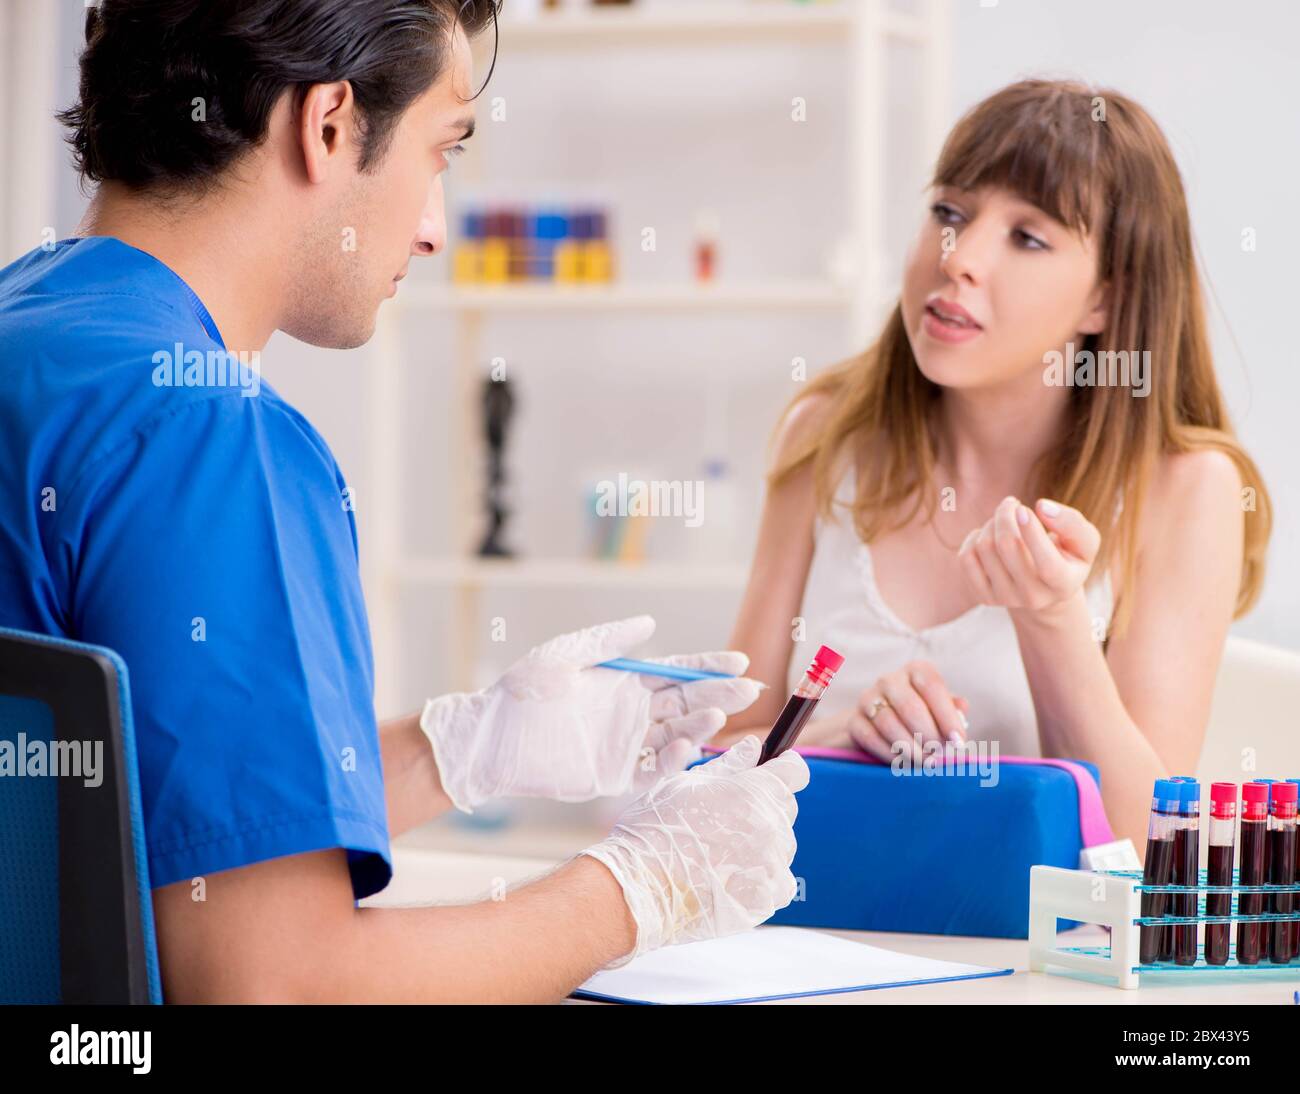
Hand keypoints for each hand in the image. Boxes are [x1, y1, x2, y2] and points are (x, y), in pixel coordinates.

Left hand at [418, 615, 763, 811]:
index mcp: (624, 681)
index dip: (708, 668)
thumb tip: (651, 624)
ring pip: (676, 738)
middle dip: (719, 696)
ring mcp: (624, 745)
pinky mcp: (612, 776)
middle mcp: (631, 713)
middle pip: (686, 704)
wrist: (491, 738)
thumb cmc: (522, 690)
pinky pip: (651, 773)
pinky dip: (673, 764)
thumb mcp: (565, 655)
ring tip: (716, 716)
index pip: (676, 673)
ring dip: (700, 728)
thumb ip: (609, 642)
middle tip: (749, 691)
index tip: (739, 663)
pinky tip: (687, 750)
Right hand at [582, 734, 809, 965]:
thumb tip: (753, 747)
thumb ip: (727, 766)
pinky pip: (778, 882)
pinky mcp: (766, 899)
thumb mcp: (685, 784)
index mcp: (754, 791)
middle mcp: (771, 826)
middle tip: (727, 818)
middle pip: (786, 808)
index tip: (772, 771)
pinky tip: (729, 878)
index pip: (795, 770)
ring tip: (720, 853)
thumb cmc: (655, 831)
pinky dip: (761, 879)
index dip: (784, 767)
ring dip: (762, 844)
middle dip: (764, 806)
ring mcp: (772, 866)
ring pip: (781, 846)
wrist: (639, 889)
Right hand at [841, 660, 968, 761]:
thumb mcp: (939, 710)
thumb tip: (962, 707)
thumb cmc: (920, 716)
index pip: (932, 686)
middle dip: (928, 735)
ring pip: (888, 723)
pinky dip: (890, 754)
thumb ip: (952, 709)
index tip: (958, 741)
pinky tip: (904, 763)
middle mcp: (890, 680)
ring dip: (910, 747)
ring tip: (925, 762)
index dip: (947, 716)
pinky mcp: (854, 720)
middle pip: (910, 706)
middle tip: (939, 754)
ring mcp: (868, 698)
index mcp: (916, 671)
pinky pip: (870, 738)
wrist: (879, 726)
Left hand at [957, 496, 1099, 617]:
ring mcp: (1006, 599)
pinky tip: (990, 536)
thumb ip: (1072, 523)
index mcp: (1064, 585)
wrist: (1045, 588)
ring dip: (991, 523)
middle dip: (1005, 514)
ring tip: (1004, 521)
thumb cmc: (1067, 556)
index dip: (1033, 534)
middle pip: (1006, 546)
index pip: (1047, 564)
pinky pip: (966, 557)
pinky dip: (974, 537)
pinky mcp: (983, 596)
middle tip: (1012, 503)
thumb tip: (1042, 507)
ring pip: (984, 547)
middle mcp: (1034, 597)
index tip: (1023, 509)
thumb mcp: (1084, 541)